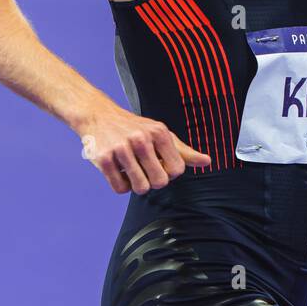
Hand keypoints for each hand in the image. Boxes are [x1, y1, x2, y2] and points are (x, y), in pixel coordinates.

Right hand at [79, 102, 209, 193]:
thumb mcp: (160, 134)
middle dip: (152, 181)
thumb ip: (184, 152)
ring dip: (136, 184)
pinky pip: (120, 189)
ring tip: (130, 169)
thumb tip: (207, 161)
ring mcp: (121, 148)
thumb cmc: (135, 129)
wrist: (99, 116)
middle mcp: (141, 138)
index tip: (158, 163)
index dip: (168, 172)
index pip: (177, 171)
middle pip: (160, 183)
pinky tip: (117, 170)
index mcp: (159, 132)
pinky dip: (120, 185)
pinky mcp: (103, 158)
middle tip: (143, 168)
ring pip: (140, 188)